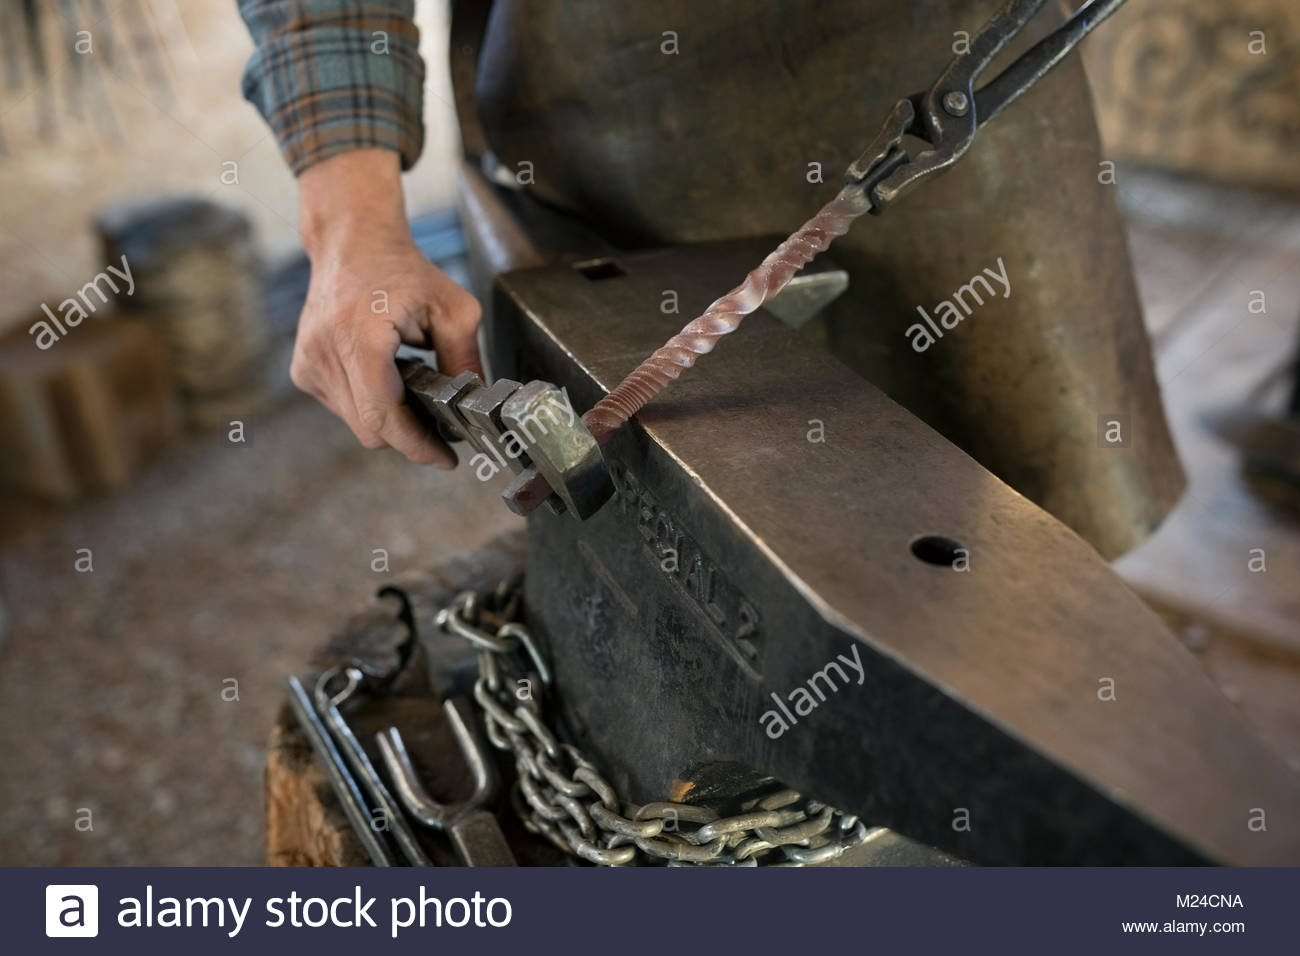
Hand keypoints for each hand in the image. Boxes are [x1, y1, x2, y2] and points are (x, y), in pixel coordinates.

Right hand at [291, 150, 482, 466]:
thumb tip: (476, 403)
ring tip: (412, 387)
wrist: (352, 243)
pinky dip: (368, 404)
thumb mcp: (453, 308)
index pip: (383, 415)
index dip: (417, 445)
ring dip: (388, 417)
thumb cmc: (402, 270)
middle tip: (441, 428)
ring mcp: (308, 362)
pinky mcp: (302, 369)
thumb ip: (465, 358)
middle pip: (370, 428)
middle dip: (408, 435)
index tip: (445, 458)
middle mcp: (325, 352)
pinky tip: (386, 377)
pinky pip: (343, 408)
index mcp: (359, 336)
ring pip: (356, 423)